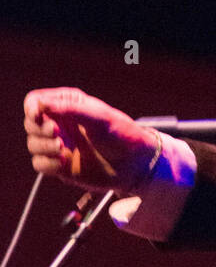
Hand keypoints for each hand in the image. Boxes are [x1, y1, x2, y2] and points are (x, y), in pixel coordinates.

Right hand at [23, 87, 160, 194]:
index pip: (35, 101)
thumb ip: (70, 109)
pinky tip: (64, 163)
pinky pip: (39, 164)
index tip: (38, 115)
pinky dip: (48, 164)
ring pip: (33, 144)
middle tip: (57, 133)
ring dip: (43, 147)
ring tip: (64, 149)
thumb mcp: (98, 117)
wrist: (133, 164)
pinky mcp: (60, 165)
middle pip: (30, 123)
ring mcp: (58, 144)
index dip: (32, 108)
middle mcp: (59, 123)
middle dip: (39, 129)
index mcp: (67, 104)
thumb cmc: (120, 134)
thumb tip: (41, 104)